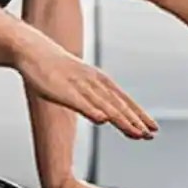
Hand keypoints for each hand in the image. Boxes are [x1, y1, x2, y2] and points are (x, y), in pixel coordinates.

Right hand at [14, 34, 157, 139]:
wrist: (34, 51)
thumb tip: (105, 114)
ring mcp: (80, 86)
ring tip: (136, 133)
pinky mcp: (64, 90)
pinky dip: (93, 111)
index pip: (124, 100)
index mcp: (99, 81)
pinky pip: (81, 102)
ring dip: (123, 120)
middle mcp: (95, 83)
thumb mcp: (80, 82)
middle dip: (136, 121)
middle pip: (119, 105)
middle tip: (150, 135)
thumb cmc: (56, 69)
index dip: (139, 115)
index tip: (153, 128)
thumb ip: (93, 98)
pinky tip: (103, 121)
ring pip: (105, 105)